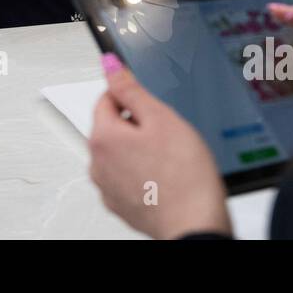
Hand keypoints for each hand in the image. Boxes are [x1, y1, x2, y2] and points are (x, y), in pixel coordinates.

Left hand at [89, 56, 231, 238]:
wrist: (195, 225)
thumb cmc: (183, 176)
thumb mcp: (161, 118)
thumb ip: (131, 89)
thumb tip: (110, 66)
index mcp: (102, 138)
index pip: (106, 98)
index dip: (133, 97)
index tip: (153, 107)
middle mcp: (97, 164)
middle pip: (114, 127)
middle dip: (139, 125)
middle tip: (169, 135)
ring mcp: (108, 188)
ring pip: (122, 153)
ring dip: (141, 150)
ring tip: (171, 159)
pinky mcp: (121, 205)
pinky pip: (129, 177)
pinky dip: (144, 173)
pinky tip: (167, 177)